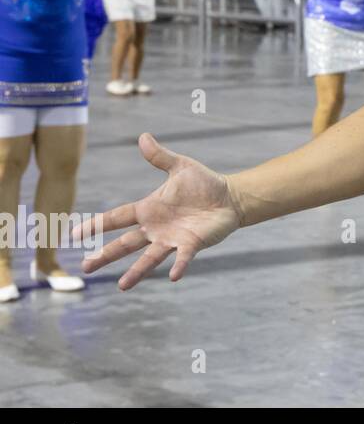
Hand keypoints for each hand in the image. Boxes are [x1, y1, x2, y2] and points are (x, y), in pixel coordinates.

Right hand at [75, 134, 242, 289]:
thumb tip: (143, 136)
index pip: (116, 217)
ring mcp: (172, 238)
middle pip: (125, 243)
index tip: (74, 235)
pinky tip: (172, 276)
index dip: (96, 225)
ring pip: (149, 257)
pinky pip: (183, 257)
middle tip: (85, 268)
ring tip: (121, 286)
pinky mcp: (192, 244)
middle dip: (106, 255)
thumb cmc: (203, 183)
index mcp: (148, 209)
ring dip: (136, 271)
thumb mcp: (180, 166)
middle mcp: (156, 228)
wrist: (230, 197)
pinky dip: (178, 265)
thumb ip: (160, 157)